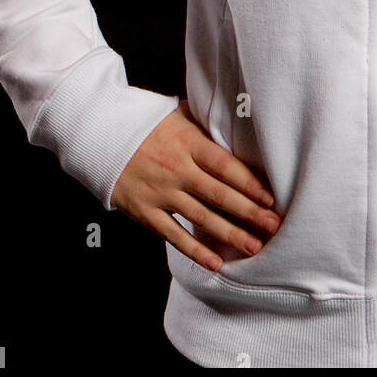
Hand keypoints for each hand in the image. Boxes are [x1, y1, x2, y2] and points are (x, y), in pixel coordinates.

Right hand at [111, 100, 282, 271]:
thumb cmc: (147, 124)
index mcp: (189, 142)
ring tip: (254, 246)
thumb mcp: (179, 115)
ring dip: (230, 234)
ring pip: (201, 217)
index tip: (270, 198)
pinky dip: (195, 250)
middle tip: (274, 227)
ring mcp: (161, 191)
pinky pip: (173, 234)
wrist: (103, 136)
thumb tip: (238, 120)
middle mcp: (178, 169)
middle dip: (249, 212)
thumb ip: (206, 124)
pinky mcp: (145, 210)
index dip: (249, 183)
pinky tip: (216, 262)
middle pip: (219, 194)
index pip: (225, 166)